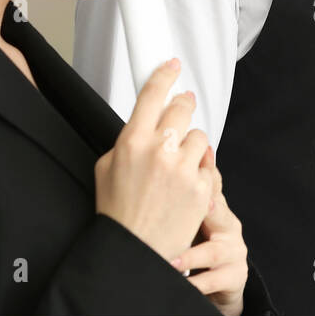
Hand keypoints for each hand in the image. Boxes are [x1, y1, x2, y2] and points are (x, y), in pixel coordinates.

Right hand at [94, 60, 216, 263]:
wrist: (135, 250)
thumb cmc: (118, 212)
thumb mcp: (106, 168)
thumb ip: (127, 140)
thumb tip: (144, 121)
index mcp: (132, 142)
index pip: (152, 94)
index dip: (165, 74)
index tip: (172, 64)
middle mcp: (160, 150)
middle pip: (182, 107)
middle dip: (183, 106)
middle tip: (182, 108)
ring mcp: (184, 168)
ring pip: (198, 135)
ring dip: (191, 144)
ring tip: (177, 165)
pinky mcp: (202, 186)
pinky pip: (208, 163)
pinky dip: (200, 170)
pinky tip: (185, 184)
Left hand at [172, 145, 247, 315]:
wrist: (219, 281)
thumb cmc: (201, 245)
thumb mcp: (193, 218)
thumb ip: (181, 192)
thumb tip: (163, 157)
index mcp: (218, 209)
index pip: (211, 187)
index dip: (205, 175)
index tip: (195, 164)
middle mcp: (229, 227)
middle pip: (222, 214)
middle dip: (209, 208)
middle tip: (197, 206)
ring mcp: (233, 251)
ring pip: (214, 251)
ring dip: (192, 256)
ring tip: (172, 260)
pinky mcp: (234, 275)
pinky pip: (215, 279)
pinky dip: (197, 282)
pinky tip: (178, 280)